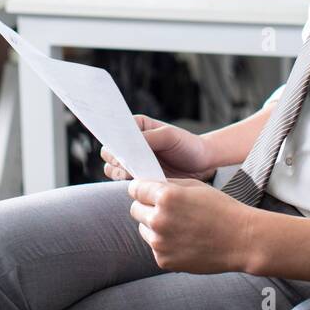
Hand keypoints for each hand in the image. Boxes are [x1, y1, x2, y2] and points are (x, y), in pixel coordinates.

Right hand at [101, 114, 215, 181]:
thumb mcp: (171, 136)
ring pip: (112, 168)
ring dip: (119, 173)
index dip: (114, 141)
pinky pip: (123, 182)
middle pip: (108, 151)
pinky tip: (140, 183)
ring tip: (134, 175)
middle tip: (127, 166)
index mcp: (136, 126)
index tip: (121, 152)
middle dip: (115, 160)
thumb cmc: (188, 145)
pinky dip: (127, 183)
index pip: (114, 131)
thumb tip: (128, 145)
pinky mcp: (138, 178)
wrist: (201, 166)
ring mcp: (133, 162)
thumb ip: (149, 138)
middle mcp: (130, 143)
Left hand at [128, 177, 255, 273]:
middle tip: (166, 210)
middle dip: (146, 207)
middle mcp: (158, 220)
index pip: (135, 189)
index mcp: (166, 197)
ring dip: (155, 227)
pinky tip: (185, 241)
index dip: (141, 189)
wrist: (242, 240)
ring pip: (144, 230)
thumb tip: (147, 185)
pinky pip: (155, 248)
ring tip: (180, 227)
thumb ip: (168, 185)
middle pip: (135, 210)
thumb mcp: (195, 186)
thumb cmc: (221, 209)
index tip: (146, 192)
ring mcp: (160, 243)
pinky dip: (165, 245)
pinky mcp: (164, 260)